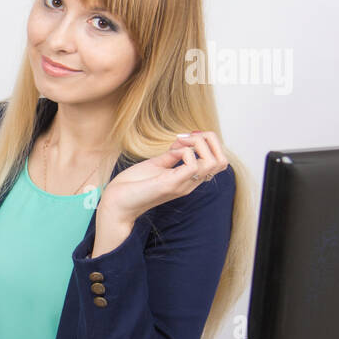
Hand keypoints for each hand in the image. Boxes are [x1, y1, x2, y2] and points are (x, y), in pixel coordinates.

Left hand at [97, 131, 229, 226]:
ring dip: (200, 144)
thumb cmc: (133, 185)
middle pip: (223, 161)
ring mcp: (182, 185)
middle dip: (211, 141)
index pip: (218, 161)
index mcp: (188, 178)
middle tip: (187, 137)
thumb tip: (184, 141)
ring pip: (214, 162)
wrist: (116, 202)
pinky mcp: (170, 184)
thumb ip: (172, 155)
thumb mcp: (157, 165)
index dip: (209, 143)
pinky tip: (171, 152)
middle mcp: (189, 183)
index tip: (187, 136)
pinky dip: (186, 152)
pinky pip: (193, 165)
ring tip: (181, 142)